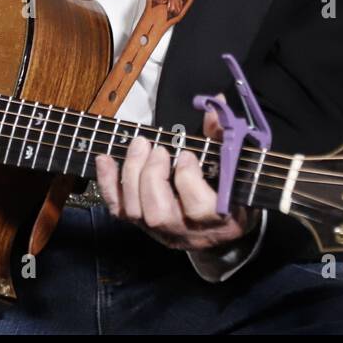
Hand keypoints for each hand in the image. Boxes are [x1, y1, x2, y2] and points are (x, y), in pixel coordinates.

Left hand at [95, 97, 251, 252]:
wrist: (223, 228)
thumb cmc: (233, 191)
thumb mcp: (237, 165)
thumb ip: (225, 137)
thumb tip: (213, 109)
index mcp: (221, 220)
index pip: (198, 208)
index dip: (187, 177)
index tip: (186, 154)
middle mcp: (189, 233)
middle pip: (159, 213)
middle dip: (152, 176)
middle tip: (157, 149)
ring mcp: (164, 232)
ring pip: (137, 213)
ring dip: (131, 175)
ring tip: (139, 146)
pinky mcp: (144, 228)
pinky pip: (120, 211)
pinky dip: (108, 184)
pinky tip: (105, 160)